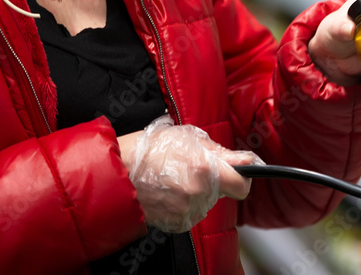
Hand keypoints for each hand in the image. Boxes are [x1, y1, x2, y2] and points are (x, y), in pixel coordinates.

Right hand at [117, 115, 260, 232]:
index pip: (242, 185)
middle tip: (191, 166)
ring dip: (198, 192)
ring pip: (207, 202)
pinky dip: (184, 204)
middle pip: (222, 192)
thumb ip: (218, 150)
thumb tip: (245, 160)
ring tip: (174, 177)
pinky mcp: (177, 223)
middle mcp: (199, 192)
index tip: (240, 172)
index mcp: (204, 168)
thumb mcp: (186, 137)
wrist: (116, 172)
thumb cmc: (148, 149)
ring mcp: (187, 211)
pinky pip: (192, 212)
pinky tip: (168, 191)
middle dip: (214, 180)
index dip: (244, 177)